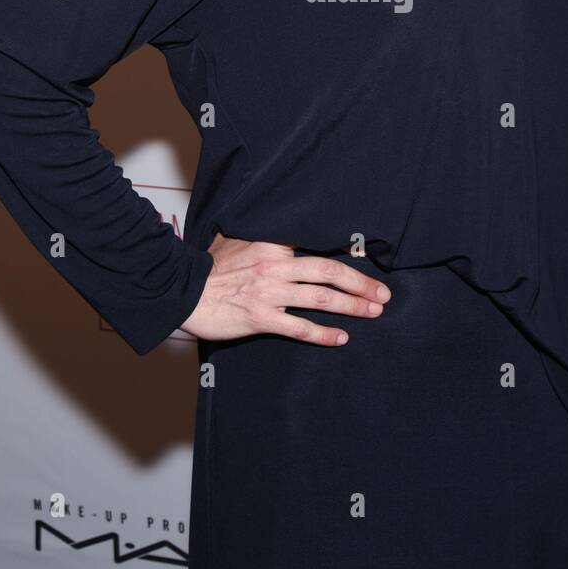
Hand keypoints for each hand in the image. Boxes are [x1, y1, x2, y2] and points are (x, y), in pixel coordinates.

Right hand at [179, 232, 390, 344]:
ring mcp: (270, 294)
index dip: (346, 255)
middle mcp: (275, 266)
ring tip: (373, 311)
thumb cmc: (210, 267)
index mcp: (273, 244)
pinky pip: (300, 327)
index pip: (318, 246)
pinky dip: (324, 333)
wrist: (184, 292)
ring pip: (321, 299)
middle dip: (361, 283)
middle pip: (329, 272)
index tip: (369, 260)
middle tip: (383, 293)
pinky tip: (341, 337)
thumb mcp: (236, 238)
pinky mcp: (261, 318)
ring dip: (352, 306)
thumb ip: (263, 235)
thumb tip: (286, 230)